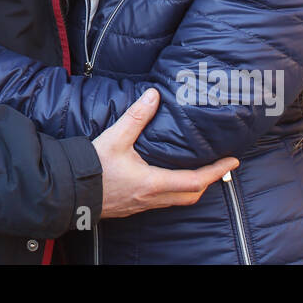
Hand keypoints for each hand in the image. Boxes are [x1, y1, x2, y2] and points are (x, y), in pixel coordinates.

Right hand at [93, 88, 238, 217]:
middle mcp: (152, 198)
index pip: (195, 180)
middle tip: (220, 167)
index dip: (217, 171)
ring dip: (192, 187)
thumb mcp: (115, 137)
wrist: (69, 191)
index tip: (233, 161)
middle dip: (209, 181)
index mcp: (153, 183)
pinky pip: (163, 201)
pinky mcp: (134, 207)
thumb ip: (136, 116)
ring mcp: (143, 205)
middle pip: (191, 195)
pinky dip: (175, 190)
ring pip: (178, 200)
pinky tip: (169, 178)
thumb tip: (154, 95)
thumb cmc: (92, 166)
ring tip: (199, 170)